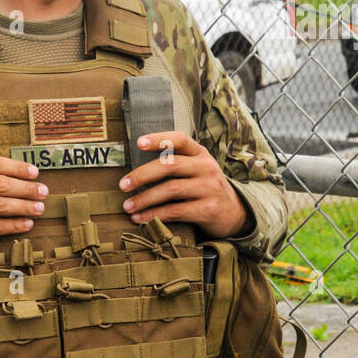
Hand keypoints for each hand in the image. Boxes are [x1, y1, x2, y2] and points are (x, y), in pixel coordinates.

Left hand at [118, 131, 249, 238]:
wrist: (234, 213)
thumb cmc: (204, 188)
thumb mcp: (196, 169)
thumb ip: (175, 163)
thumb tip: (134, 167)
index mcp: (200, 153)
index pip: (179, 139)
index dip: (158, 139)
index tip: (138, 143)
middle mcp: (206, 167)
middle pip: (170, 165)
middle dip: (142, 175)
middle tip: (123, 185)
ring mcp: (209, 188)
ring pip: (171, 189)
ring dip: (145, 199)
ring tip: (127, 206)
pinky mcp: (209, 209)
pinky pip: (176, 211)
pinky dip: (154, 215)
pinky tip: (141, 218)